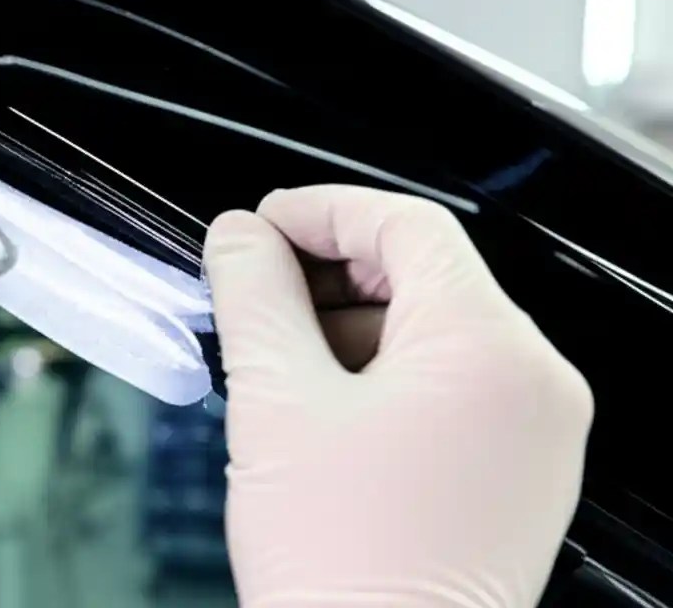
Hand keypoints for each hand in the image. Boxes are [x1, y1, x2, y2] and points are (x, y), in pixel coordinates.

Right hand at [204, 186, 591, 607]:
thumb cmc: (343, 562)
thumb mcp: (276, 399)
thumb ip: (252, 294)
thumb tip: (239, 237)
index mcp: (487, 350)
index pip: (407, 227)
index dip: (322, 211)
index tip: (263, 225)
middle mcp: (533, 383)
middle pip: (425, 276)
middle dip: (330, 275)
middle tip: (257, 292)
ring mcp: (535, 431)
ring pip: (435, 331)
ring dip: (352, 328)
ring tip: (281, 367)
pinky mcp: (519, 471)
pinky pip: (453, 385)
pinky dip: (385, 375)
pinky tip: (324, 408)